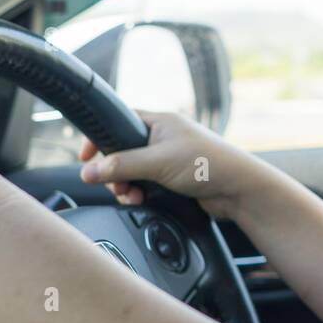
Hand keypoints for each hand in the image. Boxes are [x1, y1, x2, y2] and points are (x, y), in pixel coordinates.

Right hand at [79, 111, 268, 218]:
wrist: (238, 190)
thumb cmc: (207, 164)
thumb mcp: (158, 162)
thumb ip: (121, 165)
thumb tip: (88, 171)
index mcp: (160, 122)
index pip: (120, 121)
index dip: (100, 138)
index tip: (85, 156)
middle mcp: (163, 137)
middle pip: (122, 151)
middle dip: (114, 171)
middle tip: (116, 185)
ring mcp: (168, 158)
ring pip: (132, 171)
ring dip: (126, 185)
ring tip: (131, 195)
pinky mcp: (173, 178)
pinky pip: (145, 184)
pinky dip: (139, 193)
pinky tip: (142, 200)